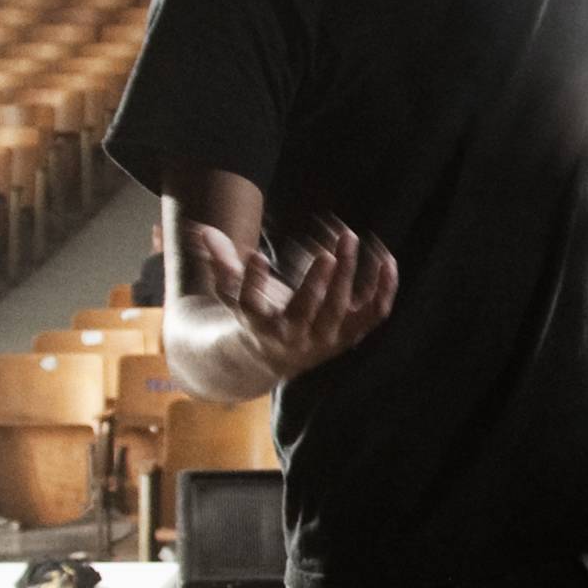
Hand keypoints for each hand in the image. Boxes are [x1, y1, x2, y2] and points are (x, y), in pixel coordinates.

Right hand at [180, 213, 396, 383]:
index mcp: (259, 328)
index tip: (256, 256)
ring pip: (341, 308)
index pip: (251, 308)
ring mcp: (325, 338)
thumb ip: (221, 263)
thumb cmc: (253, 316)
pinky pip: (372, 313)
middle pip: (306, 310)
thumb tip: (201, 229)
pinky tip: (386, 257)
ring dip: (348, 273)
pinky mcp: (350, 334)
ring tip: (348, 237)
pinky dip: (383, 288)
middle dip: (316, 280)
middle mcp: (293, 337)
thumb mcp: (232, 294)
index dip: (253, 282)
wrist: (274, 358)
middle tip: (326, 250)